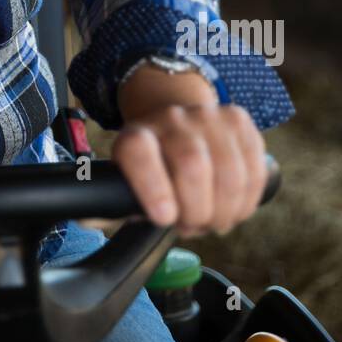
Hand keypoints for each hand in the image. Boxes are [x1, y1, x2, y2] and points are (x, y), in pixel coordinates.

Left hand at [110, 102, 268, 236]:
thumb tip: (87, 216)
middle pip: (192, 164)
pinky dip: (248, 199)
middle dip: (198, 210)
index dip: (153, 186)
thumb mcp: (125, 182)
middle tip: (193, 226)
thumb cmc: (151, 165)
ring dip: (226, 210)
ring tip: (214, 221)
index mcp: (135, 135)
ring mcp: (207, 116)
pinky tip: (234, 207)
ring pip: (229, 171)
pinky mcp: (238, 120)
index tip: (164, 218)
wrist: (176, 122)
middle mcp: (170, 119)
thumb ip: (109, 203)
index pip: (139, 151)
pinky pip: (253, 168)